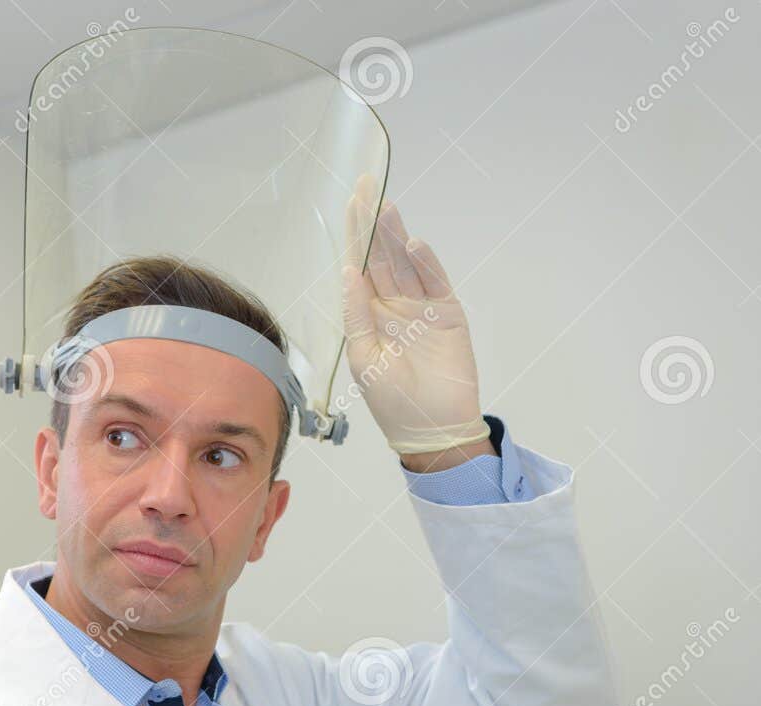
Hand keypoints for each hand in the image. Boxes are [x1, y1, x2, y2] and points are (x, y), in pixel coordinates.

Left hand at [342, 174, 489, 459]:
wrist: (431, 429)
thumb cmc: (393, 402)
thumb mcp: (365, 360)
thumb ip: (356, 315)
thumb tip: (347, 273)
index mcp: (370, 315)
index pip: (360, 267)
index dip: (355, 236)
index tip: (350, 203)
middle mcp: (395, 305)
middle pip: (382, 256)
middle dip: (373, 224)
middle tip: (366, 187)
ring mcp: (422, 307)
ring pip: (406, 263)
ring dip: (395, 236)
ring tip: (384, 209)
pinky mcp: (448, 314)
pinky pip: (434, 282)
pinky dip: (425, 263)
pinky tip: (412, 244)